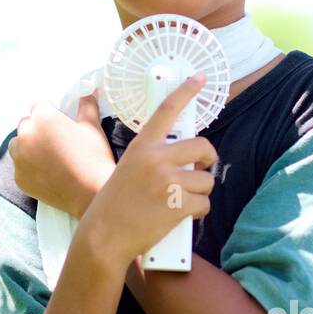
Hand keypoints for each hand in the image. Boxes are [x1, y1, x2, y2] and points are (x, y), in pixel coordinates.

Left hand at [8, 91, 115, 218]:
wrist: (91, 193)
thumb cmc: (93, 157)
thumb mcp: (92, 126)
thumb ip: (86, 105)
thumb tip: (89, 89)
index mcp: (43, 118)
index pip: (39, 105)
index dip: (51, 112)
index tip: (61, 123)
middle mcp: (26, 135)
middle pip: (26, 123)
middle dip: (38, 128)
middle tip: (56, 140)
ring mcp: (20, 158)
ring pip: (17, 144)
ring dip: (28, 145)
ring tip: (48, 155)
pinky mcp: (19, 178)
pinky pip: (20, 166)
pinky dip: (29, 166)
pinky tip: (46, 172)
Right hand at [78, 73, 217, 264]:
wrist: (104, 235)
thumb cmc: (114, 204)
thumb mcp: (127, 168)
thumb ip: (152, 158)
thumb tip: (183, 158)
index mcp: (142, 146)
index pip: (167, 110)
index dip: (186, 91)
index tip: (200, 78)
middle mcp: (156, 158)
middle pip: (203, 146)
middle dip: (208, 159)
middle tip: (202, 168)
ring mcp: (168, 181)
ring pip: (207, 180)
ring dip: (199, 193)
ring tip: (180, 201)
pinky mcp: (178, 205)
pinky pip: (205, 204)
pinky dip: (197, 213)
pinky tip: (180, 217)